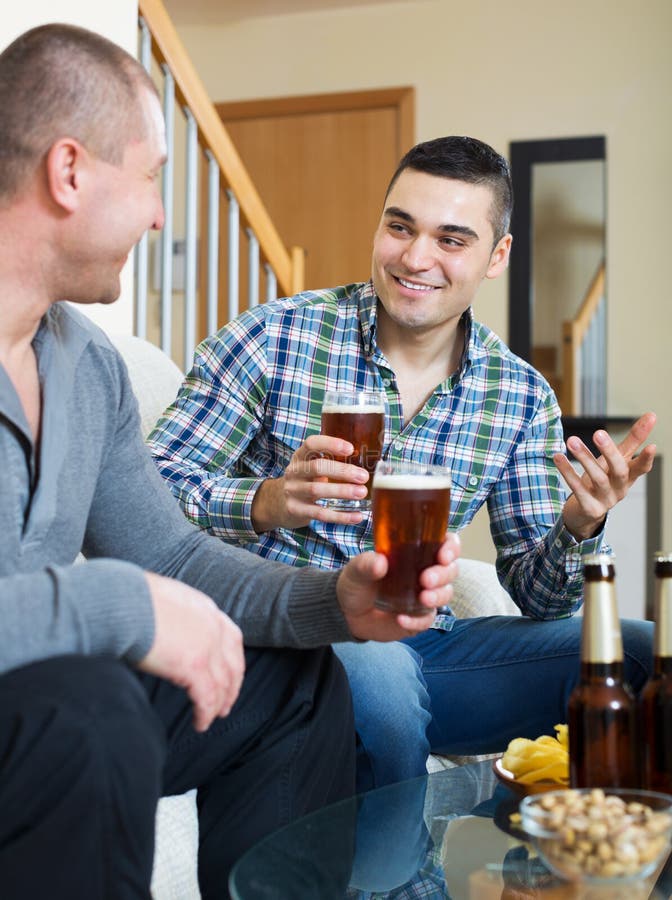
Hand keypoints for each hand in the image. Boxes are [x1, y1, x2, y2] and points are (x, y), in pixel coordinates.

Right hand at [138, 572, 244, 731]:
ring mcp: (207, 647)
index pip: (231, 637)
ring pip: (222, 684)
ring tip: (211, 718)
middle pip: (233, 664)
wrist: (122, 602)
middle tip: (225, 704)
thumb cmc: (130, 599)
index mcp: (206, 609)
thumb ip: (175, 616)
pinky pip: (207, 698)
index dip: (232, 660)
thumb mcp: (164, 599)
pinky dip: (205, 714)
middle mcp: (213, 627)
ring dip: (219, 704)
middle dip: (231, 687)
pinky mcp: (195, 666)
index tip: (229, 675)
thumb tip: (163, 628)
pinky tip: (200, 724)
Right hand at [251, 434, 369, 531]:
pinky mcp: (296, 510)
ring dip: (342, 491)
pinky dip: (340, 516)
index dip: (330, 444)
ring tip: (362, 493)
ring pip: (317, 490)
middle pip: (317, 468)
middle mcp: (294, 472)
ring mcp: (293, 492)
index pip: (311, 443)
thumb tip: (367, 460)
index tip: (350, 448)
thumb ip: (329, 462)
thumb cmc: (303, 481)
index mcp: (300, 457)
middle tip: (363, 476)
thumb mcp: (309, 467)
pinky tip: (357, 516)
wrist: (275, 503)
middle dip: (342, 471)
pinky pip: (320, 514)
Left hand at [336, 532, 460, 640]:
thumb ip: (365, 564)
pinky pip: (428, 620)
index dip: (451, 547)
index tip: (443, 555)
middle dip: (444, 574)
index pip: (444, 544)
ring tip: (422, 599)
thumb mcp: (356, 570)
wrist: (348, 613)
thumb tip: (380, 562)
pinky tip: (401, 619)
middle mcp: (425, 572)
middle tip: (426, 579)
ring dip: (438, 596)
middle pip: (450, 569)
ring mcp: (424, 596)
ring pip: (446, 594)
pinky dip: (417, 620)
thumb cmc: (357, 582)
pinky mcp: (419, 618)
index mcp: (415, 552)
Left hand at [554, 412, 656, 541]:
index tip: (652, 446)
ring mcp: (605, 500)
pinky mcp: (589, 508)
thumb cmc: (604, 479)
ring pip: (597, 478)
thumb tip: (652, 415)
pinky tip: (558, 457)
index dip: (646, 458)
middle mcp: (620, 489)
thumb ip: (634, 439)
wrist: (585, 512)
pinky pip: (578, 490)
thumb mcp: (618, 459)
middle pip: (619, 470)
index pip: (641, 468)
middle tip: (598, 432)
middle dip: (609, 451)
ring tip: (571, 440)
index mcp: (629, 476)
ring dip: (584, 458)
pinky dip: (568, 472)